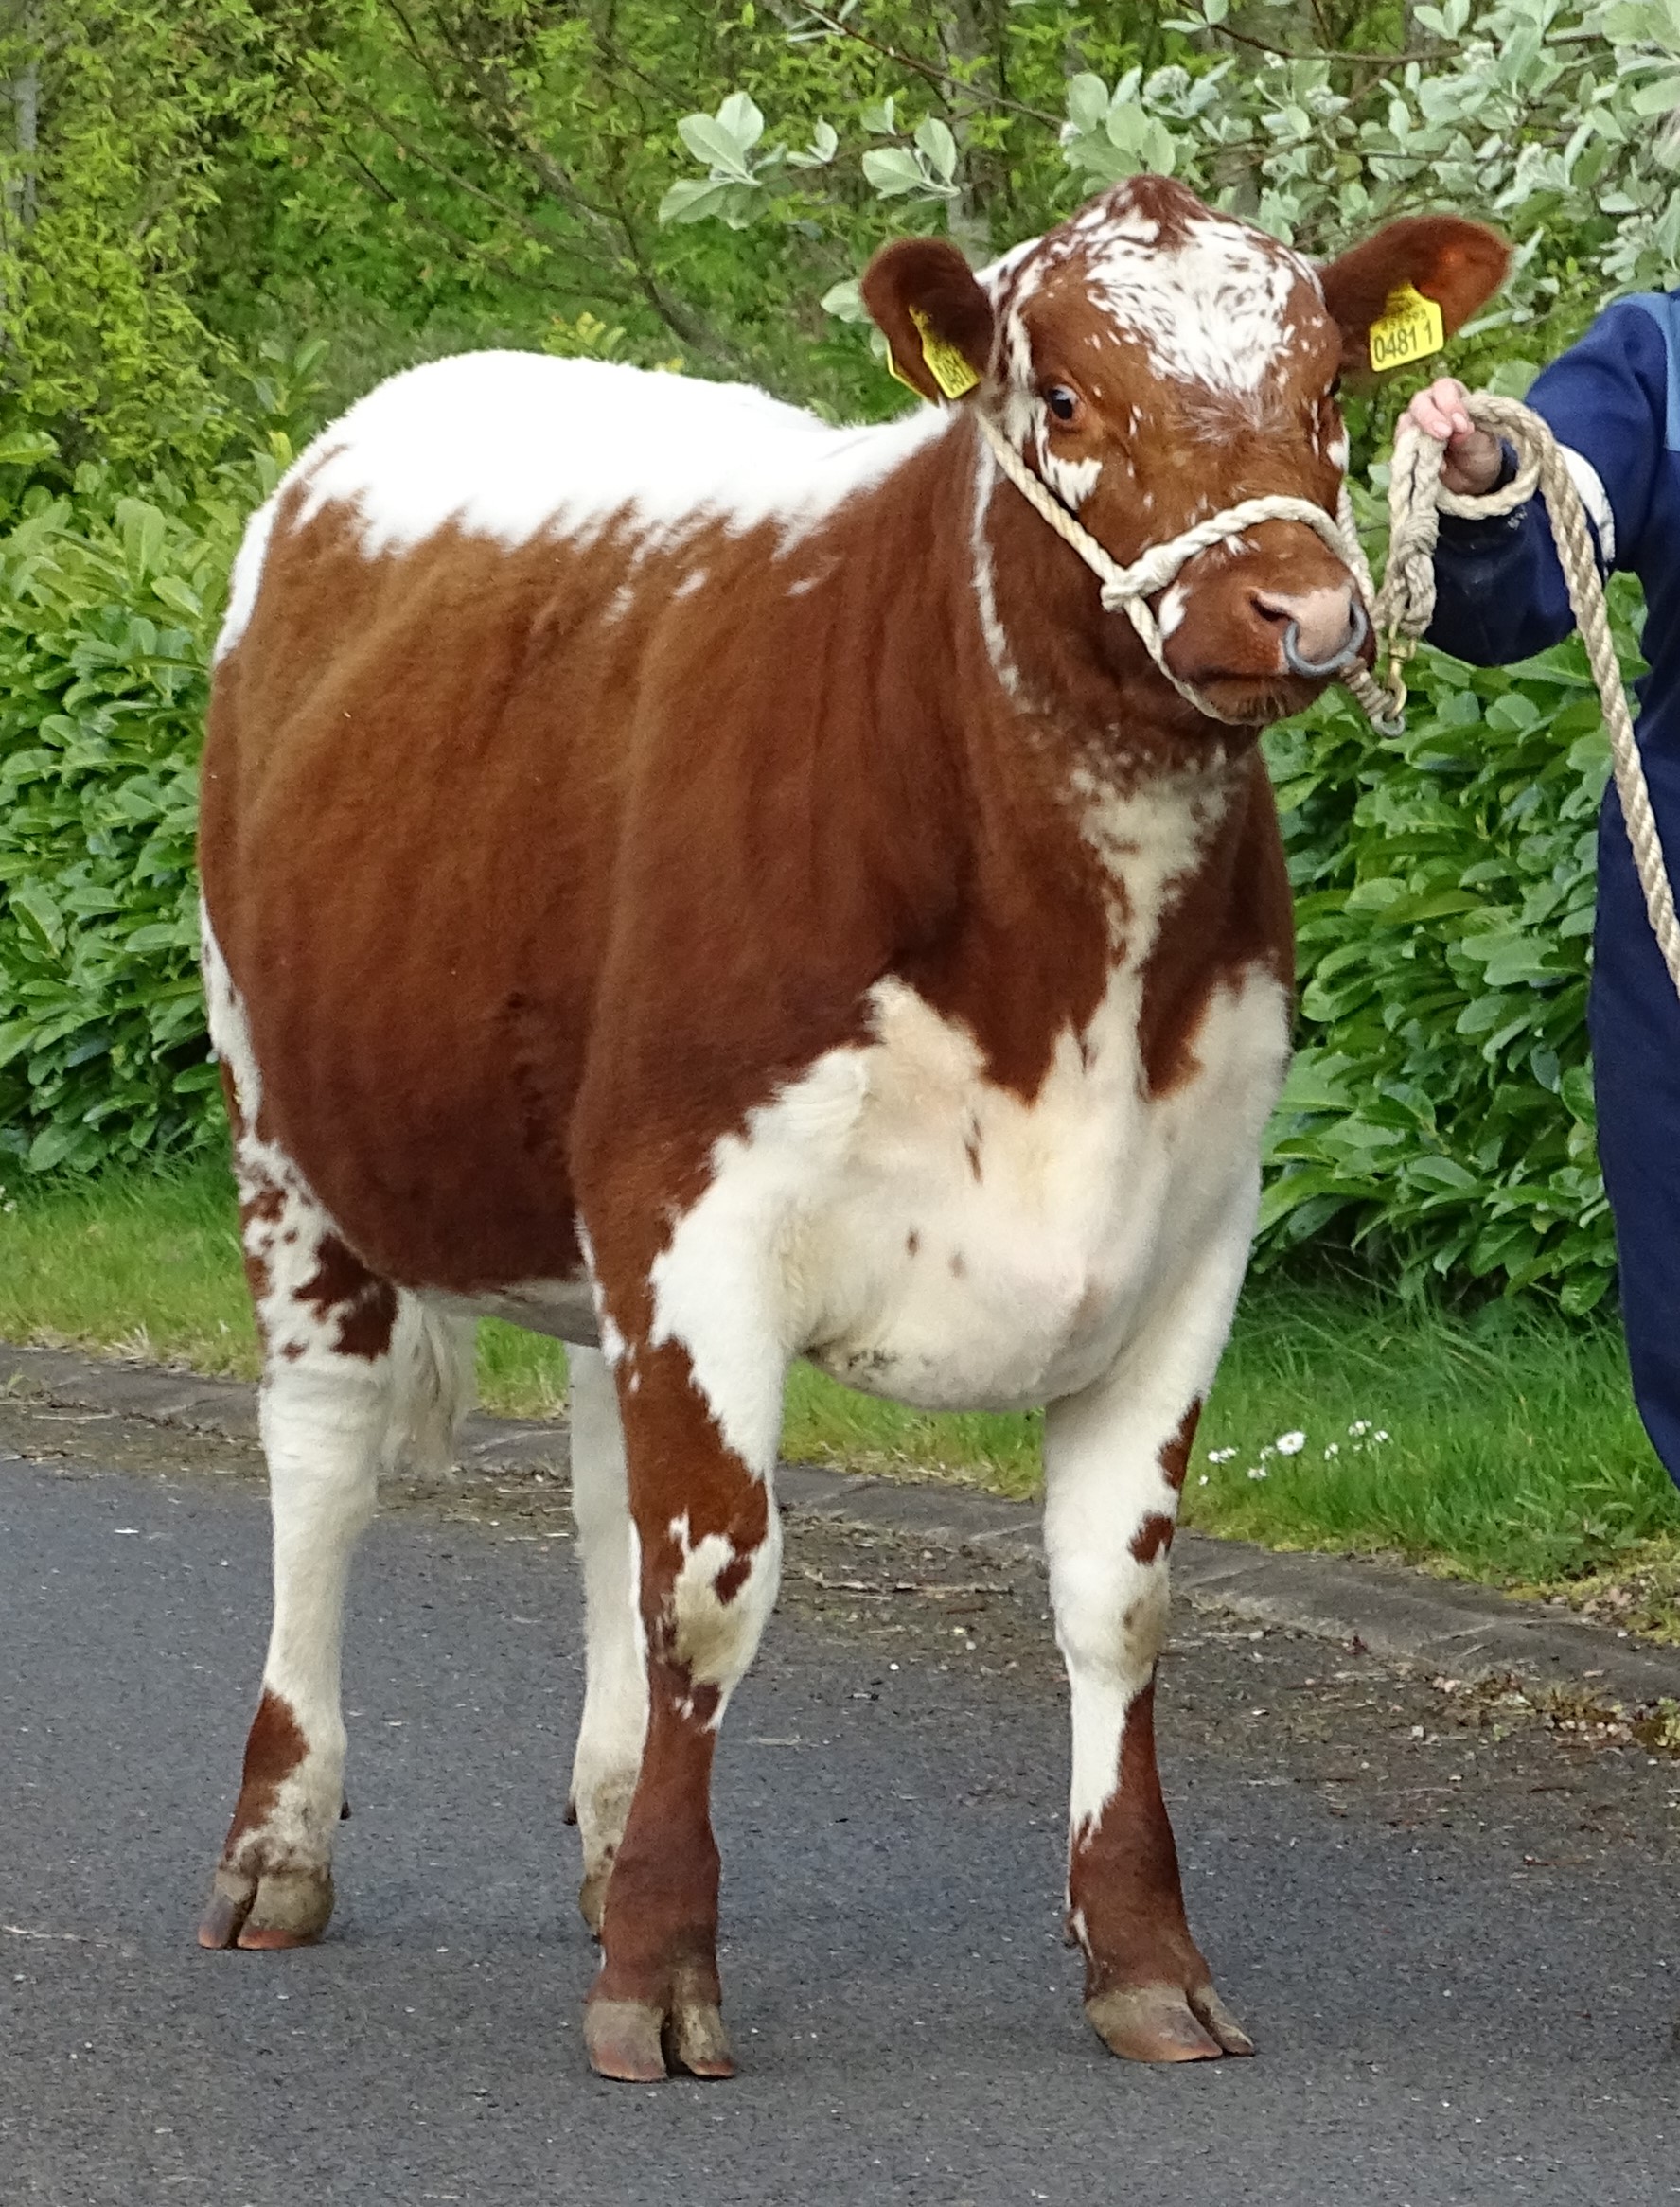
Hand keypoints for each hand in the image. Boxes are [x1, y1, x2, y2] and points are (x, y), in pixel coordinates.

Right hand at [1404, 376, 1502, 496]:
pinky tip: (1431, 465)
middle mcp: (1430, 406)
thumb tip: (1462, 429)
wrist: (1471, 479)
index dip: (1450, 403)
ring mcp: (1415, 426)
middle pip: (1420, 401)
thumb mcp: (1483, 446)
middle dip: (1430, 416)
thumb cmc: (1480, 453)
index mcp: (1453, 396)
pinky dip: (1413, 455)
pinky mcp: (1406, 447)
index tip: (1461, 425)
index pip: (1444, 388)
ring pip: (1406, 422)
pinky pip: (1401, 446)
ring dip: (1418, 435)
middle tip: (1444, 434)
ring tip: (1436, 454)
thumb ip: (1472, 437)